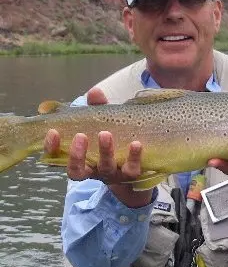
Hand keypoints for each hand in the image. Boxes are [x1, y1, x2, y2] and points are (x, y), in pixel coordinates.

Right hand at [44, 87, 151, 206]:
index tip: (53, 131)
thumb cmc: (112, 136)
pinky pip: (131, 170)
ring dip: (105, 151)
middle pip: (77, 170)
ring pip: (105, 168)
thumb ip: (98, 107)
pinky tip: (136, 143)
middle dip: (76, 154)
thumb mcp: (103, 121)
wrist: (135, 159)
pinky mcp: (130, 174)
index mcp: (78, 158)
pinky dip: (134, 157)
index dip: (52, 147)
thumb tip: (95, 92)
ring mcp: (111, 174)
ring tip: (105, 134)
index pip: (57, 157)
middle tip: (80, 135)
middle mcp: (91, 170)